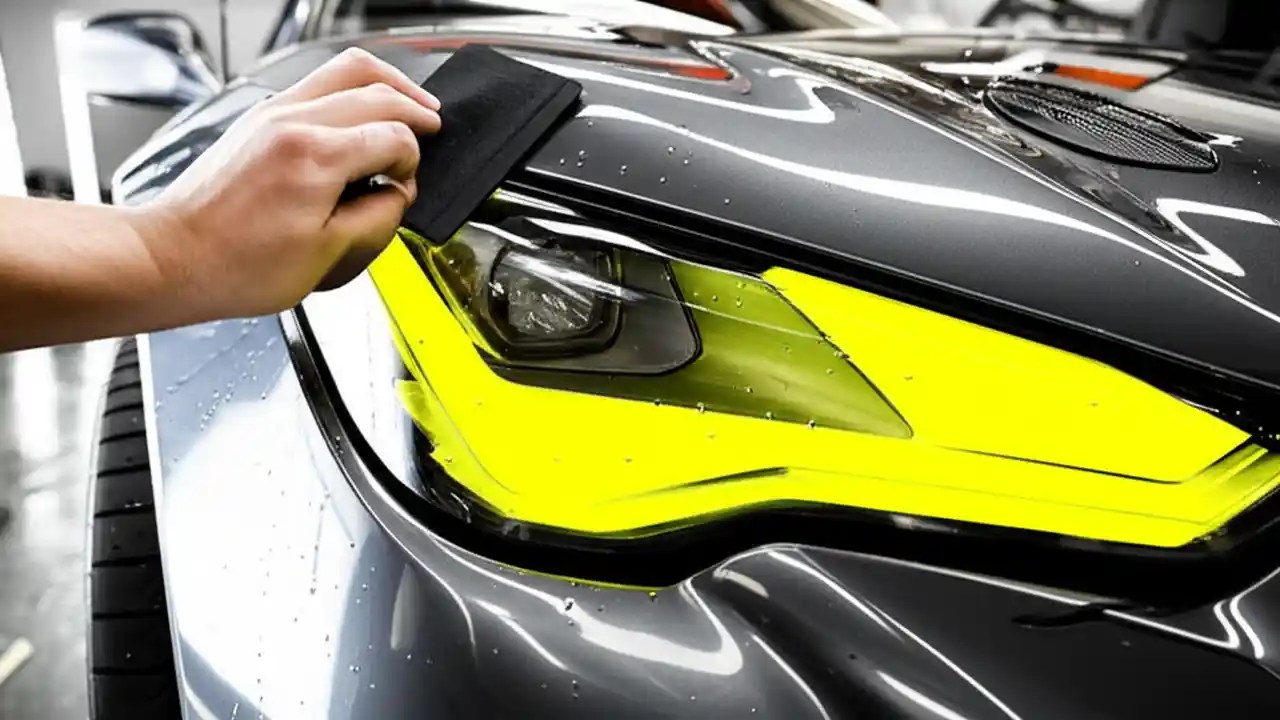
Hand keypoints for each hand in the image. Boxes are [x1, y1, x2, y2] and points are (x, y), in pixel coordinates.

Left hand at [139, 47, 440, 318]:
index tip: (404, 189)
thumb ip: (377, 217)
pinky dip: (353, 90)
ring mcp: (272, 112)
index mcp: (315, 156)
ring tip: (410, 105)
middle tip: (433, 130)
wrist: (173, 257)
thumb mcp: (326, 256)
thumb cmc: (236, 265)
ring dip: (388, 84)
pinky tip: (362, 114)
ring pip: (347, 68)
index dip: (411, 164)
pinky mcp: (259, 117)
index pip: (394, 137)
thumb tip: (398, 196)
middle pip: (378, 90)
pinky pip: (319, 82)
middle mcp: (293, 120)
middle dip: (415, 110)